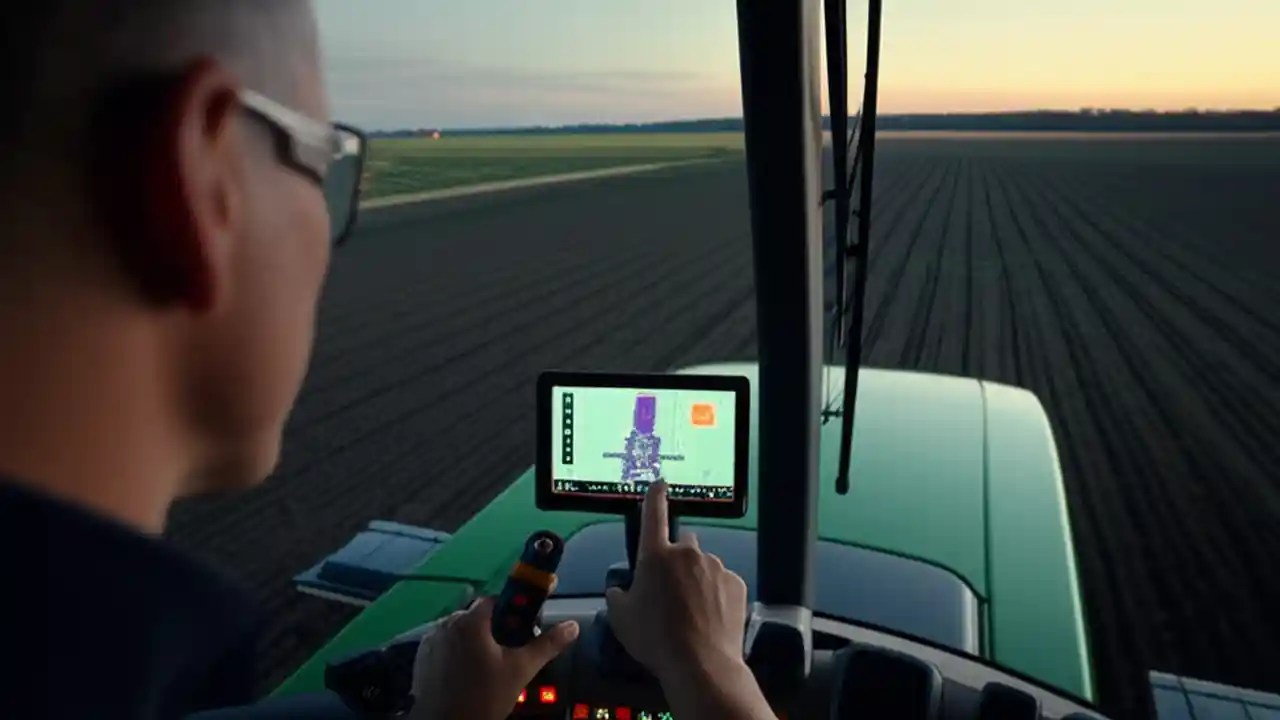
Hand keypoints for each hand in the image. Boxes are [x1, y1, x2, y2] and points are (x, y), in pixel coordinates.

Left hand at [408, 596, 578, 719]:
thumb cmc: (484, 697)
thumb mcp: (520, 670)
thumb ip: (547, 644)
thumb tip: (573, 626)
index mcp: (470, 621)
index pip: (494, 600)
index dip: (511, 610)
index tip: (521, 628)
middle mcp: (445, 623)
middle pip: (476, 616)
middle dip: (493, 629)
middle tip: (506, 654)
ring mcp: (430, 640)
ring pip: (459, 631)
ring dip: (473, 641)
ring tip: (486, 668)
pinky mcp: (421, 657)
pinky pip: (444, 645)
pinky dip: (456, 653)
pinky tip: (466, 674)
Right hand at [605, 480, 748, 680]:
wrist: (700, 663)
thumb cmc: (656, 639)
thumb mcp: (621, 618)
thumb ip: (618, 595)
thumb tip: (621, 590)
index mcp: (656, 556)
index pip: (654, 515)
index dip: (655, 497)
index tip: (659, 484)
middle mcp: (688, 554)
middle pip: (682, 545)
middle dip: (677, 561)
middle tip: (671, 590)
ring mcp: (715, 567)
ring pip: (704, 566)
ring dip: (697, 580)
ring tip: (691, 613)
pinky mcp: (736, 583)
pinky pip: (722, 582)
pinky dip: (716, 594)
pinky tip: (709, 618)